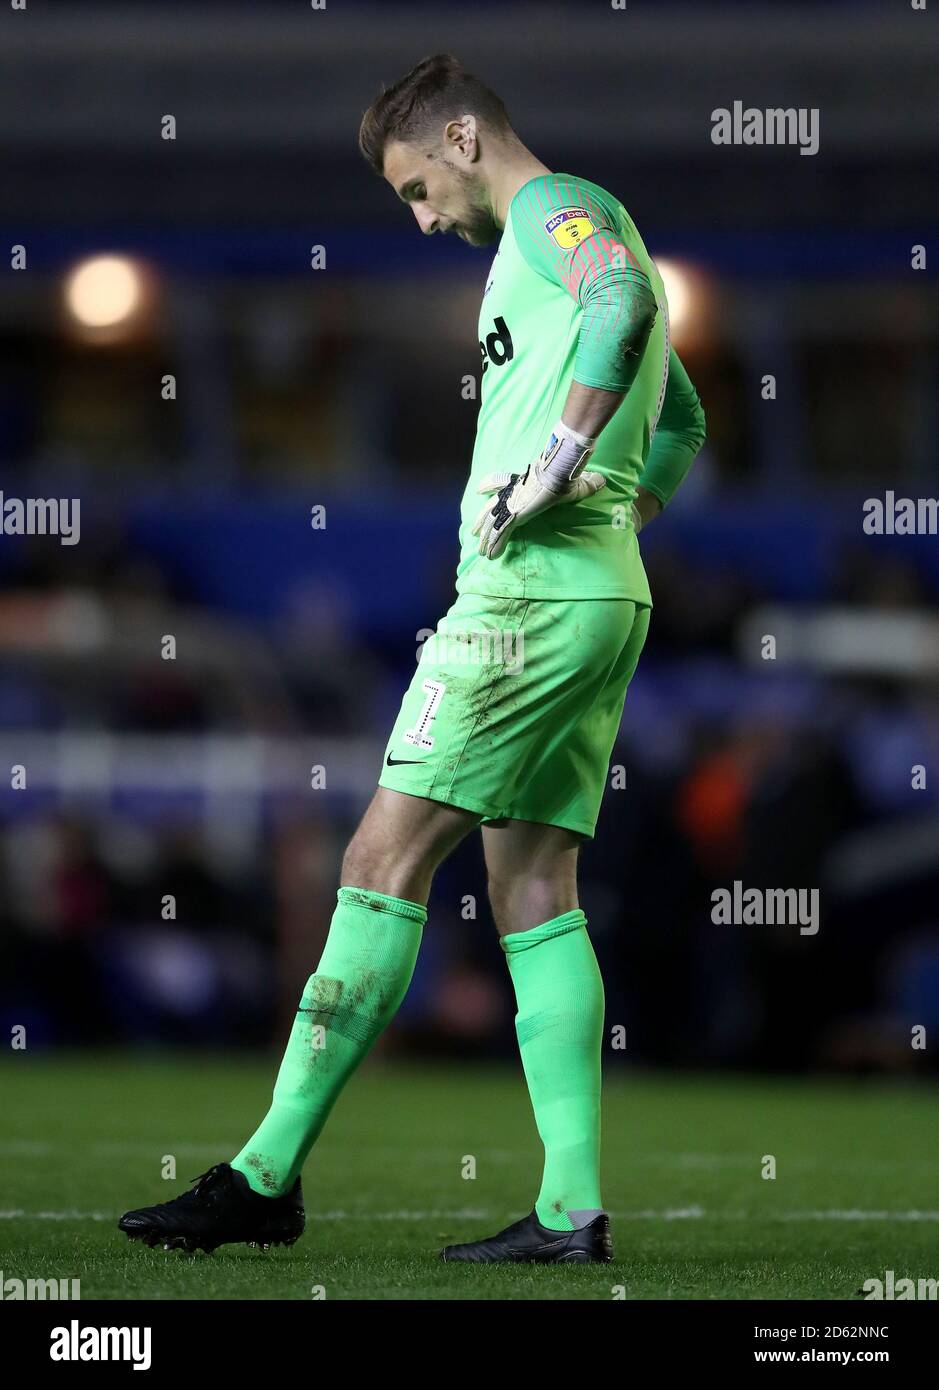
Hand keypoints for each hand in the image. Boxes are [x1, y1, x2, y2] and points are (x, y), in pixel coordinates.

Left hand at [472, 421, 606, 559]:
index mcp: (522, 484)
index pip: (501, 483)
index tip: (479, 489)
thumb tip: (601, 481)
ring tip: (479, 550)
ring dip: (485, 538)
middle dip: (482, 520)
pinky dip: (495, 545)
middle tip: (474, 531)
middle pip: (490, 507)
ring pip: (491, 523)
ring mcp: (512, 504)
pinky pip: (501, 534)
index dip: (489, 485)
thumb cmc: (564, 475)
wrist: (558, 471)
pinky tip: (490, 556)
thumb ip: (585, 484)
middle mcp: (512, 494)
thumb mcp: (574, 482)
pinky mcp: (515, 515)